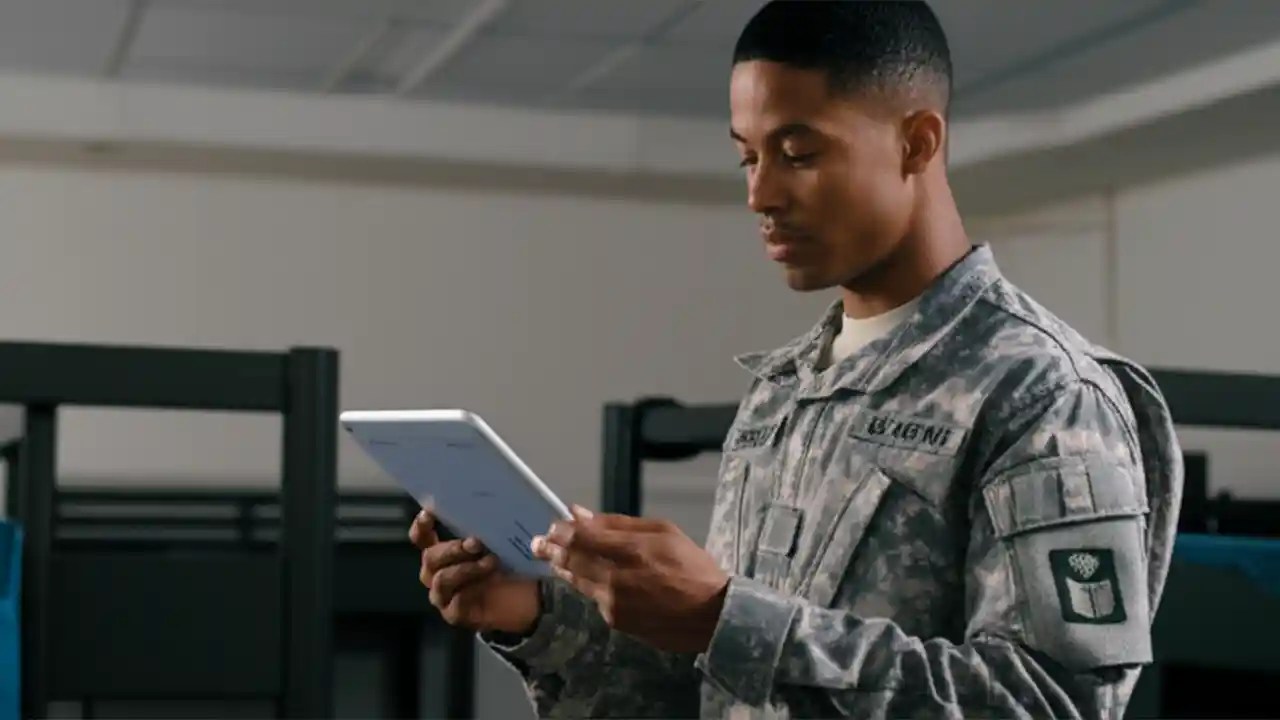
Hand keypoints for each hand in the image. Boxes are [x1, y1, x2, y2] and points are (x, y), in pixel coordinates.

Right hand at [409, 509, 540, 634]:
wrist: (527, 597)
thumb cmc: (510, 563)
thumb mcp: (502, 541)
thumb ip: (494, 530)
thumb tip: (506, 523)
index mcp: (442, 552)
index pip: (421, 538)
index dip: (421, 527)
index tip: (428, 514)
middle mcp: (437, 573)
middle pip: (430, 558)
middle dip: (452, 549)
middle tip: (476, 543)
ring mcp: (443, 595)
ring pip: (441, 579)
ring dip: (466, 568)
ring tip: (491, 561)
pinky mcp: (454, 614)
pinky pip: (456, 602)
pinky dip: (473, 590)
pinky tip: (491, 581)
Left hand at [532, 505, 729, 652]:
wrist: (711, 615)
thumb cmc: (692, 567)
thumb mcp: (664, 531)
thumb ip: (618, 524)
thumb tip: (580, 514)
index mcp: (629, 549)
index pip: (578, 536)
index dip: (560, 530)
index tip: (553, 525)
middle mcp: (615, 577)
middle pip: (570, 559)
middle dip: (551, 548)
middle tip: (538, 542)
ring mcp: (612, 602)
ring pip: (576, 580)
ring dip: (562, 566)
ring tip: (552, 557)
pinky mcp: (615, 621)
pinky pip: (593, 598)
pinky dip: (584, 584)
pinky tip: (582, 577)